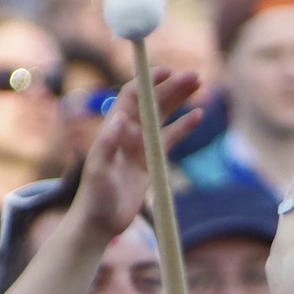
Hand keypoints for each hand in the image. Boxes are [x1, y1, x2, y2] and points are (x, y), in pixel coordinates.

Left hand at [71, 70, 202, 240]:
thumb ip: (108, 144)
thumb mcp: (98, 169)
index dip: (150, 81)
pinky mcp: (151, 161)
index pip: (133, 95)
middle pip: (153, 102)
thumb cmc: (94, 196)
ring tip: (200, 87)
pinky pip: (170, 139)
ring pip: (164, 116)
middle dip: (172, 87)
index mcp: (114, 129)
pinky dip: (184, 126)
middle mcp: (128, 132)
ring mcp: (141, 146)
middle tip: (195, 76)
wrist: (100, 221)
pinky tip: (198, 116)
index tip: (168, 71)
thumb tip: (122, 118)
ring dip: (180, 100)